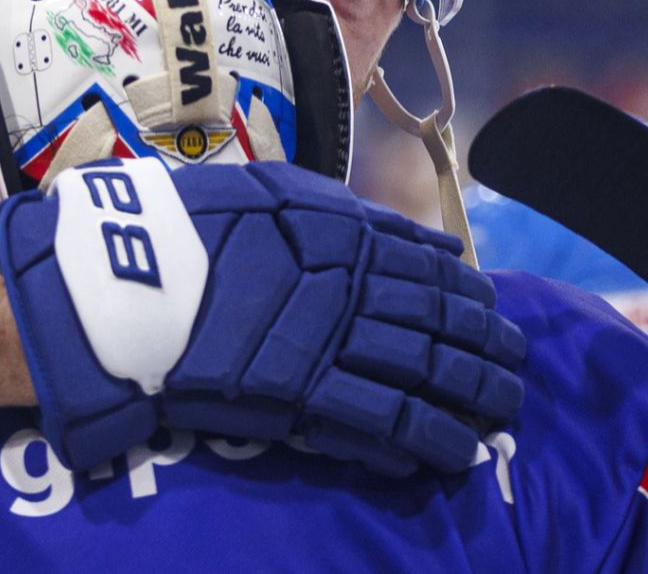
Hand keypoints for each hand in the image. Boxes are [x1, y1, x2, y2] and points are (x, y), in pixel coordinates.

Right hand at [0, 157, 525, 474]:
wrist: (132, 278)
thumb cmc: (194, 227)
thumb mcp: (277, 193)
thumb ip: (350, 214)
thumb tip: (418, 237)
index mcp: (352, 235)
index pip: (438, 269)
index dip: (473, 297)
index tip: (491, 313)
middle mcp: (357, 289)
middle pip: (448, 325)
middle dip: (491, 351)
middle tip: (515, 370)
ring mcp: (335, 345)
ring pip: (432, 376)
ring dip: (476, 398)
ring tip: (502, 416)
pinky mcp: (307, 398)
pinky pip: (386, 424)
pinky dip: (427, 441)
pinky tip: (454, 453)